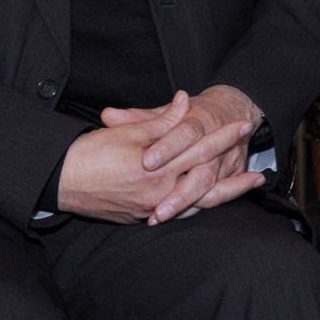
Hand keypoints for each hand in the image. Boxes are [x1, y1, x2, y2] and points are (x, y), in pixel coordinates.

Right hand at [57, 91, 262, 224]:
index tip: (243, 125)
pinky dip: (201, 206)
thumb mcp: (126, 131)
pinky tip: (215, 200)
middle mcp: (159, 193)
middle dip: (234, 170)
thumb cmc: (89, 153)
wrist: (58, 182)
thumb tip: (184, 101)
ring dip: (227, 193)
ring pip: (199, 203)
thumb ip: (162, 120)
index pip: (198, 149)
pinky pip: (180, 214)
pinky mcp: (144, 218)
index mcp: (157, 169)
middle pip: (207, 181)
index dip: (223, 136)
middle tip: (260, 163)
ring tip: (252, 184)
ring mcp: (152, 209)